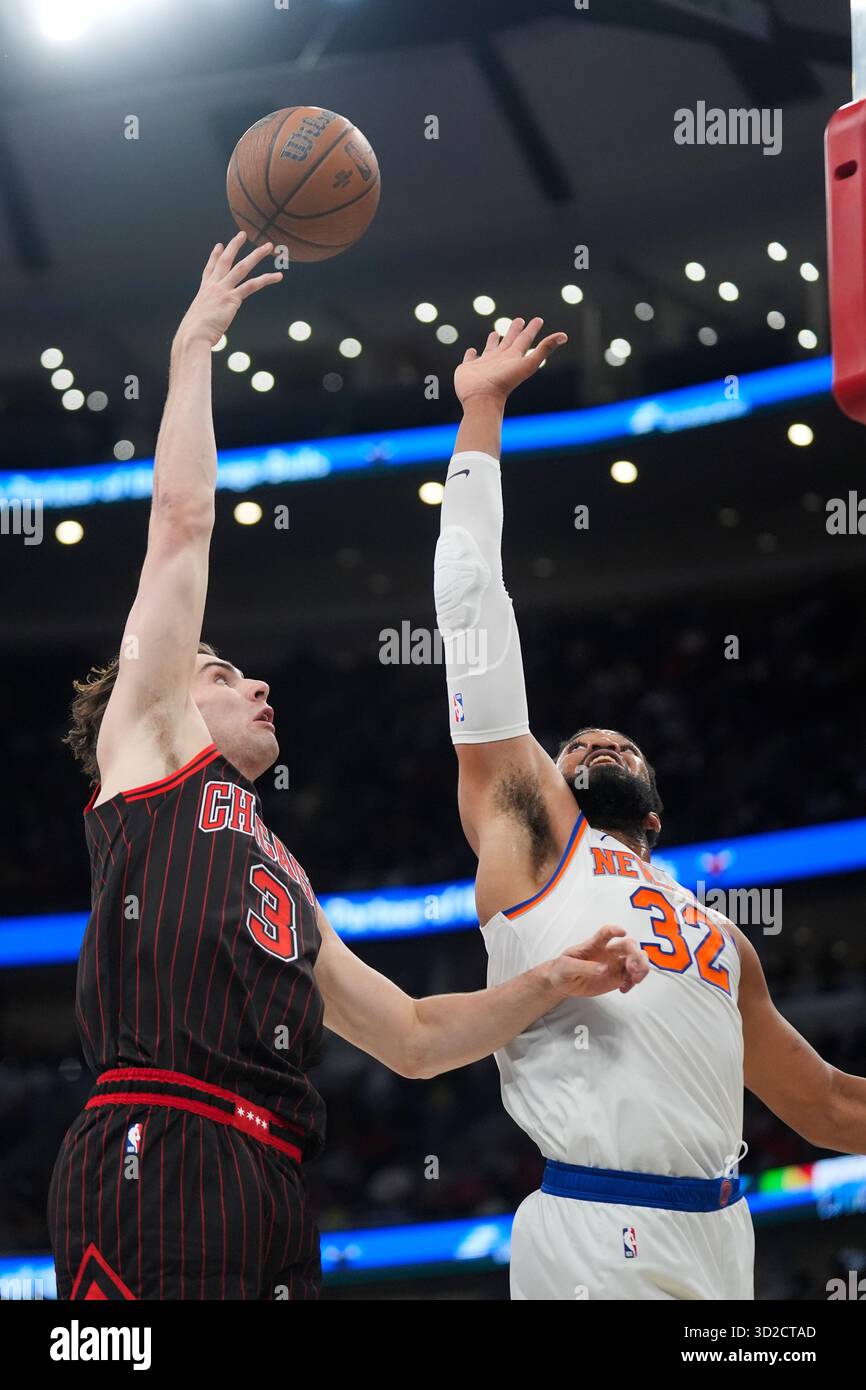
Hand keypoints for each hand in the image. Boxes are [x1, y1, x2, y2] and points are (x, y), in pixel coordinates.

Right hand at [175, 231, 282, 348]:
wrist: (193, 336)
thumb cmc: (193, 335)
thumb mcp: (197, 323)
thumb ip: (202, 321)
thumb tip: (201, 330)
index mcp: (204, 291)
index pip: (209, 269)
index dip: (214, 256)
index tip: (219, 245)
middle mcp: (212, 286)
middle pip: (225, 261)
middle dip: (234, 246)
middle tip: (243, 234)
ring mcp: (222, 290)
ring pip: (242, 267)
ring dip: (256, 255)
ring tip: (268, 246)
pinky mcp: (232, 298)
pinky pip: (252, 285)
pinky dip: (266, 279)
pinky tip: (278, 276)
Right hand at [454, 316, 566, 406]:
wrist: (482, 399)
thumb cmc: (504, 382)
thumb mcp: (528, 364)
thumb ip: (545, 349)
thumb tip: (565, 336)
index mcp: (513, 358)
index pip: (525, 340)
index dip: (532, 329)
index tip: (538, 320)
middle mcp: (500, 360)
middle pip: (510, 341)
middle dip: (515, 330)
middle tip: (519, 320)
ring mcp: (484, 364)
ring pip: (491, 349)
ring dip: (494, 341)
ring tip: (495, 333)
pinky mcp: (468, 369)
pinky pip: (470, 359)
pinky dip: (471, 354)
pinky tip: (472, 350)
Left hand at [544, 925, 649, 999]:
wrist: (562, 983)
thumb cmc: (562, 969)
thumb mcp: (567, 967)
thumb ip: (585, 967)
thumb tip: (604, 969)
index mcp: (594, 945)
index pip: (606, 933)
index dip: (615, 930)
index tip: (622, 932)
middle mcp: (608, 952)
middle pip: (628, 945)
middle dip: (635, 955)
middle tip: (632, 969)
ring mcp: (615, 964)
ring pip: (636, 959)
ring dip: (641, 967)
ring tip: (634, 979)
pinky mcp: (617, 977)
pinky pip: (633, 976)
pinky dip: (634, 981)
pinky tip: (624, 989)